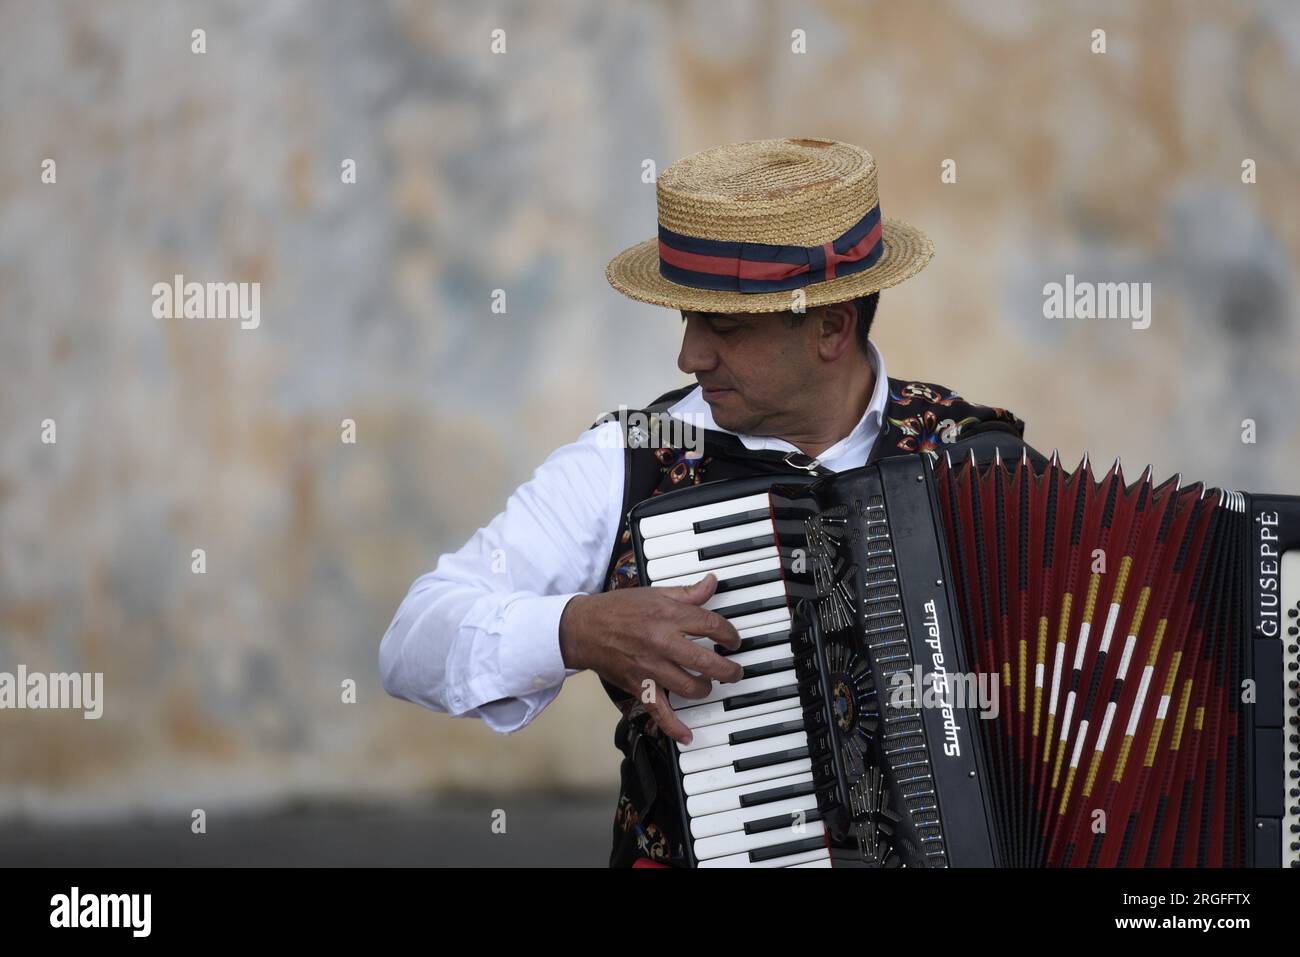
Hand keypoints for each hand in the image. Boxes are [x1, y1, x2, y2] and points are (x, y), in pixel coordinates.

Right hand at [559, 575, 743, 744]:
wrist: (584, 628)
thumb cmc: (618, 609)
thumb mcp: (654, 593)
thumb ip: (687, 593)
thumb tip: (712, 583)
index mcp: (669, 616)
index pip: (712, 626)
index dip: (730, 635)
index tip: (733, 641)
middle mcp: (663, 642)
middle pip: (708, 662)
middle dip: (729, 670)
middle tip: (735, 671)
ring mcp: (651, 668)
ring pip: (690, 688)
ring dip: (706, 689)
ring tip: (709, 684)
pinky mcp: (639, 686)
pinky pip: (659, 712)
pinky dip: (674, 727)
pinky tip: (687, 735)